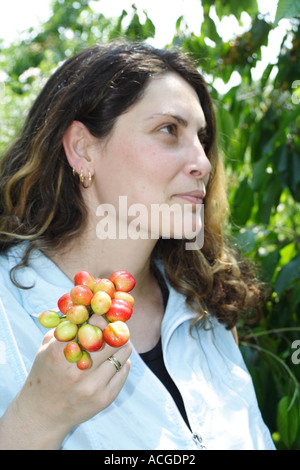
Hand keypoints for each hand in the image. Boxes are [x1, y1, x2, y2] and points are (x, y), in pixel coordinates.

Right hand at [0, 313, 131, 448]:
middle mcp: (77, 370)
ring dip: (122, 343)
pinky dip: (122, 361)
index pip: (93, 325)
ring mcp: (92, 386)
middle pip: (112, 337)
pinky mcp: (104, 398)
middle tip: (115, 325)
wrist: (41, 414)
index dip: (102, 317)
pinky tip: (113, 360)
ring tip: (116, 341)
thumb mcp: (46, 346)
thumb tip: (87, 304)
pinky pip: (124, 370)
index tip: (105, 313)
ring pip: (122, 353)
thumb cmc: (45, 373)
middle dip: (115, 328)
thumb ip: (65, 325)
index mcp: (60, 353)